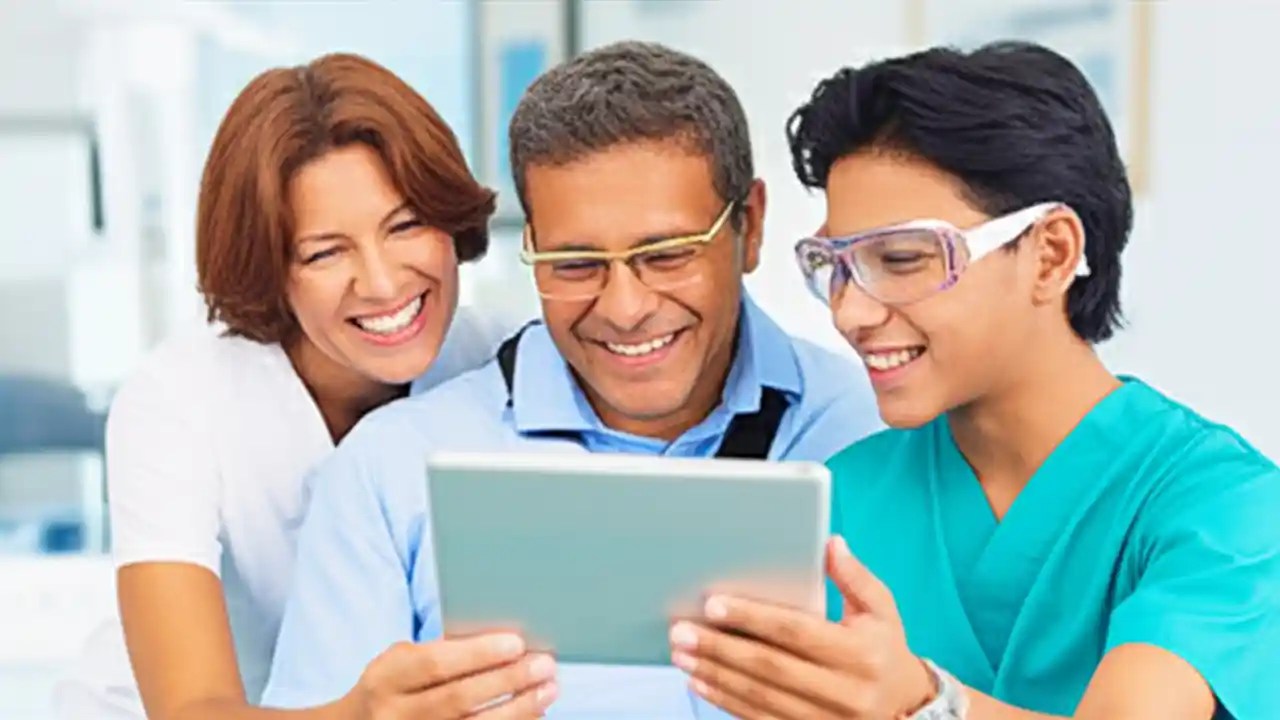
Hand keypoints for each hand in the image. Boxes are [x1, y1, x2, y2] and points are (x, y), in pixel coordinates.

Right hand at [344, 634, 556, 718]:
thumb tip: (506, 642)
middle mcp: (394, 715)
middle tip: (544, 665)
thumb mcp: (403, 662)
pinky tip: (534, 715)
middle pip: (458, 699)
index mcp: (385, 678)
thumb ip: (442, 652)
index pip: (435, 664)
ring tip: (548, 690)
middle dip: (507, 681)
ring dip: (518, 710)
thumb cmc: (395, 686)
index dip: (477, 654)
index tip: (517, 643)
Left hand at [668, 536, 935, 718]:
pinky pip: (758, 719)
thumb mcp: (882, 610)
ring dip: (715, 673)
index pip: (796, 632)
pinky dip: (725, 700)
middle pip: (769, 666)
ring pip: (758, 696)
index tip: (713, 605)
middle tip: (680, 630)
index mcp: (860, 654)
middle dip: (720, 647)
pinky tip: (700, 681)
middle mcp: (843, 692)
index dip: (752, 618)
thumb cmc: (884, 648)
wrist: (904, 707)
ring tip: (681, 653)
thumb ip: (854, 577)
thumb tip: (830, 544)